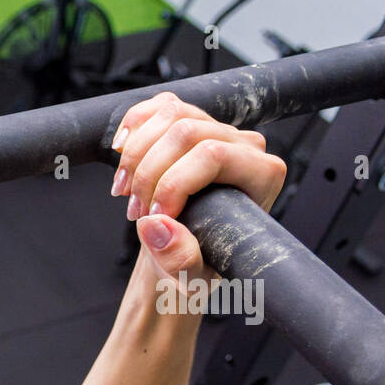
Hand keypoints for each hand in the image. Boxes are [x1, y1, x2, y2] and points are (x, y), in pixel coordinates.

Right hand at [109, 91, 286, 292]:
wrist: (181, 254)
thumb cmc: (196, 264)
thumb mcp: (191, 278)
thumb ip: (180, 260)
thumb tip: (157, 224)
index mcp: (262, 175)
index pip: (212, 155)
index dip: (172, 183)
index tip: (153, 217)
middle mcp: (244, 146)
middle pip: (186, 132)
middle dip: (148, 173)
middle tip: (135, 211)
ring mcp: (216, 129)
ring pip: (170, 114)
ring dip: (135, 155)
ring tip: (126, 192)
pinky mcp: (189, 122)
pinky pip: (158, 107)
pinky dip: (132, 128)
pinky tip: (121, 156)